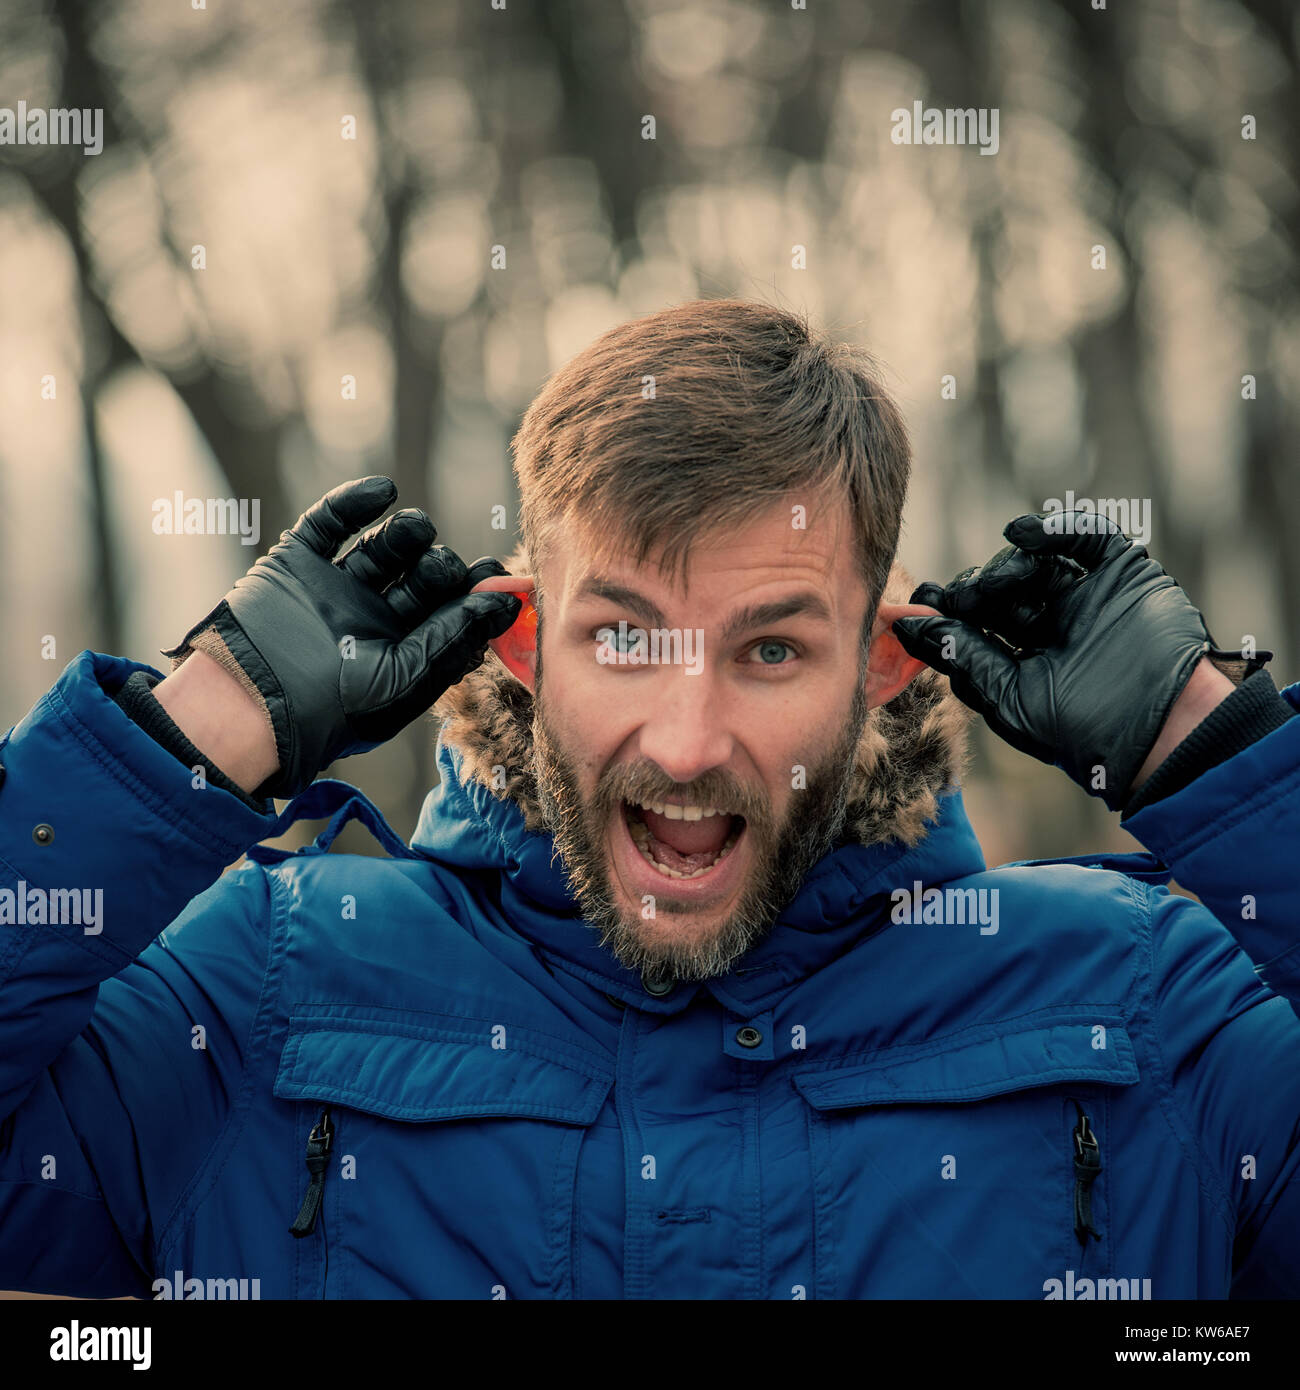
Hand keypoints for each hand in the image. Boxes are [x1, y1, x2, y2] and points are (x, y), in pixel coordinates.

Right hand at [161, 476, 519, 797]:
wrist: (251, 701)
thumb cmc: (333, 708)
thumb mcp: (404, 679)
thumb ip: (451, 639)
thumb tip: (504, 603)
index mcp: (403, 652)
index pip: (452, 612)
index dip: (476, 592)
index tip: (496, 573)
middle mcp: (373, 618)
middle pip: (423, 577)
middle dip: (440, 568)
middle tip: (443, 569)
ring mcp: (335, 588)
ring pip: (384, 547)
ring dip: (408, 532)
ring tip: (417, 528)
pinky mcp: (298, 563)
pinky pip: (330, 523)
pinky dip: (355, 501)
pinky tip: (383, 491)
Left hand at [890, 512, 1267, 809]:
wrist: (1162, 727)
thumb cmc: (1082, 730)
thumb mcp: (1009, 698)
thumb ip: (963, 658)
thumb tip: (906, 627)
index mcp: (1026, 661)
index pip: (977, 626)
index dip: (946, 613)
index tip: (918, 602)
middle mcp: (1056, 627)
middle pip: (1000, 591)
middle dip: (974, 590)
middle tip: (961, 598)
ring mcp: (1089, 597)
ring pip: (1034, 564)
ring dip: (1007, 566)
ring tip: (994, 583)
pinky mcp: (1122, 573)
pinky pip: (1085, 538)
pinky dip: (1053, 530)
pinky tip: (1021, 534)